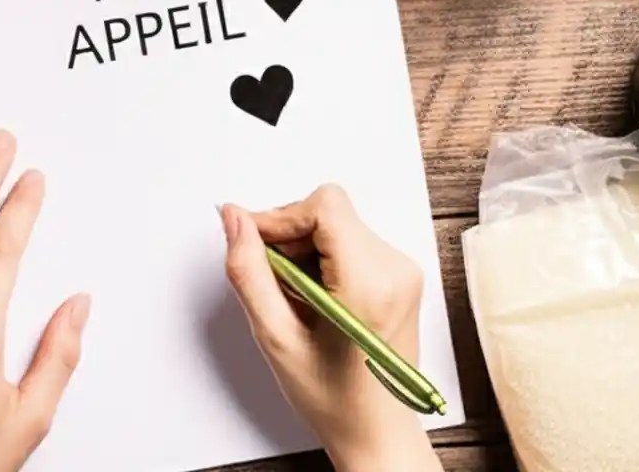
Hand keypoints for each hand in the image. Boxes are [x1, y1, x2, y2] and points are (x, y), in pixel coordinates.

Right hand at [220, 185, 441, 471]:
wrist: (377, 431)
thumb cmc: (334, 398)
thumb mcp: (276, 337)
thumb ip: (249, 272)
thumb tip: (234, 219)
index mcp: (371, 283)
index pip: (324, 207)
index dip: (280, 218)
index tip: (253, 243)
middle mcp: (396, 269)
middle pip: (328, 214)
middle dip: (289, 239)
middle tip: (271, 284)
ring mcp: (403, 271)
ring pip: (336, 226)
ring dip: (304, 253)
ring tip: (295, 301)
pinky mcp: (400, 276)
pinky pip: (350, 243)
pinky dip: (322, 261)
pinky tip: (314, 300)